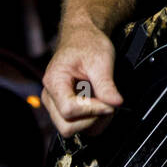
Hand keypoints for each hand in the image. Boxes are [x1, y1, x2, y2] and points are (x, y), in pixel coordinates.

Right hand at [41, 21, 123, 138]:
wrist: (82, 37)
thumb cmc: (88, 43)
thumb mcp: (101, 60)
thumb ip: (106, 84)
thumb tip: (117, 103)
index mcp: (54, 81)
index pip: (69, 110)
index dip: (92, 110)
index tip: (110, 102)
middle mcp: (49, 96)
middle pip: (67, 126)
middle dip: (92, 119)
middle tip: (109, 103)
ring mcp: (54, 104)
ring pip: (70, 129)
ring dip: (92, 121)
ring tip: (105, 101)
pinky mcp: (63, 108)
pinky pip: (75, 125)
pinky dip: (91, 121)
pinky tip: (99, 104)